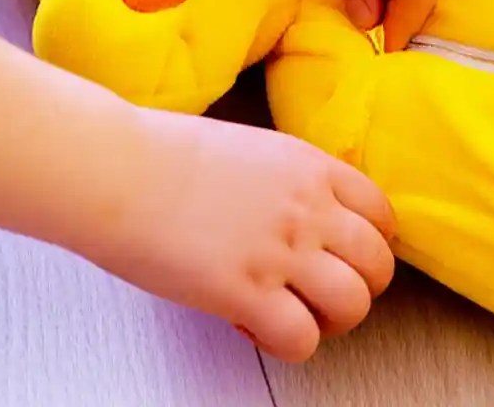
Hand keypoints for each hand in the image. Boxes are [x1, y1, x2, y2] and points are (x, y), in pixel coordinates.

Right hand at [70, 107, 396, 362]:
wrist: (112, 167)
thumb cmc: (162, 154)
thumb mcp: (251, 148)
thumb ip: (288, 181)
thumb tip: (299, 213)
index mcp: (312, 168)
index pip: (381, 215)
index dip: (372, 247)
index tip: (349, 260)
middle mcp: (309, 208)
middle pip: (377, 266)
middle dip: (360, 290)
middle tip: (324, 298)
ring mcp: (281, 250)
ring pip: (352, 306)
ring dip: (330, 323)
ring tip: (296, 318)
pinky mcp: (245, 292)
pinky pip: (301, 338)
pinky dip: (287, 345)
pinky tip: (254, 329)